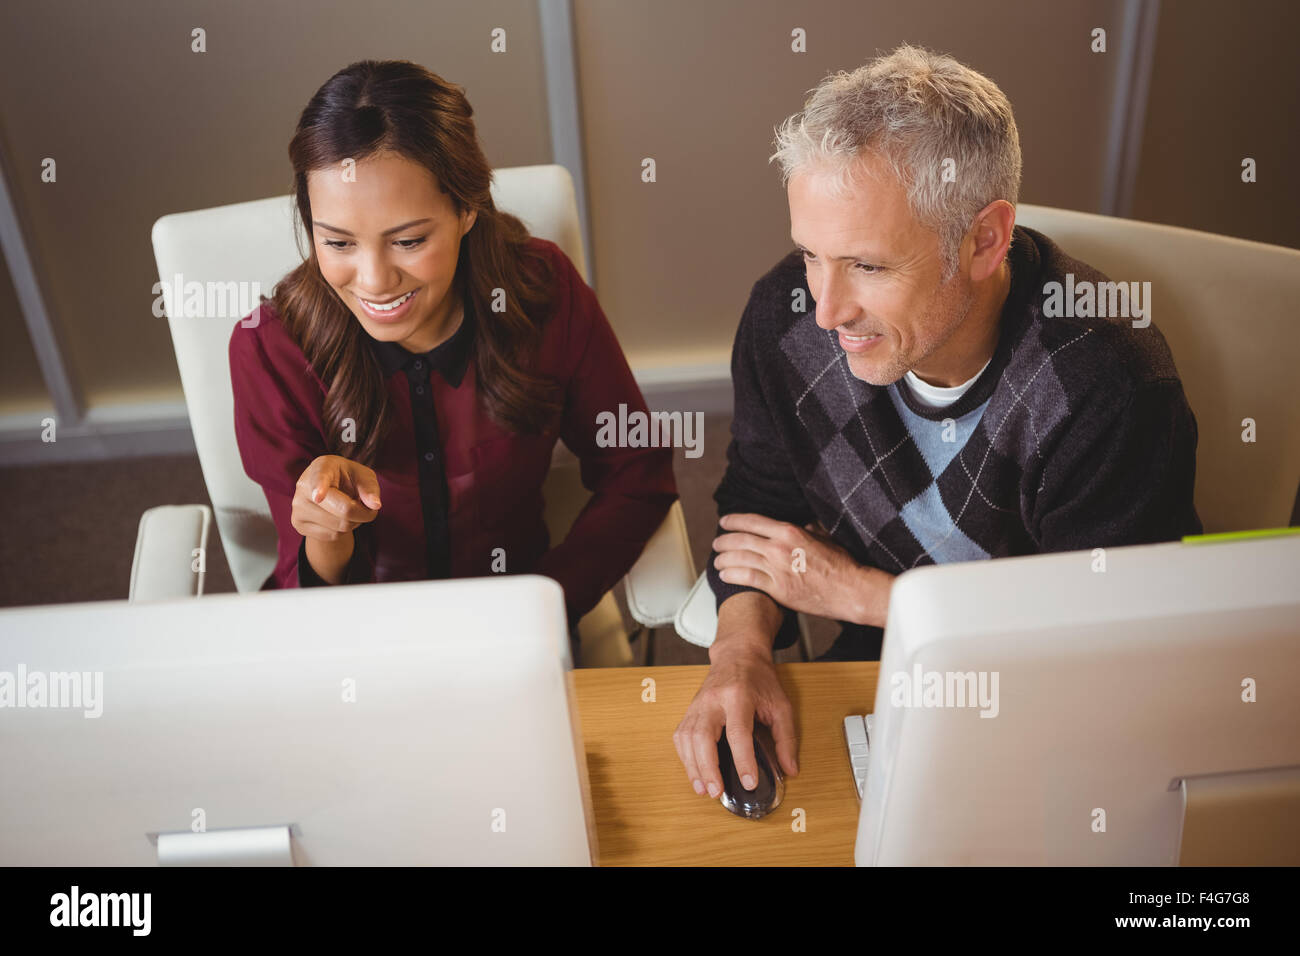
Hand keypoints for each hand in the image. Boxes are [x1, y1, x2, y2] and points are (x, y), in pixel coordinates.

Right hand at [291, 455, 382, 543]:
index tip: (318, 496)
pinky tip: (338, 518)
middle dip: (363, 513)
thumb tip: (375, 505)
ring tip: (348, 508)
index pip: (320, 478)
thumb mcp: (363, 476)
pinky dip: (343, 531)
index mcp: (322, 467)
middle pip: (343, 510)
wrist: (326, 491)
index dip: (320, 487)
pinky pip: (332, 536)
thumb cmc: (348, 479)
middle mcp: (304, 486)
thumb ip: (370, 487)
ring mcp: (298, 507)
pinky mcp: (298, 524)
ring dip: (354, 522)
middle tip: (367, 507)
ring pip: (339, 527)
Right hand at [672, 644, 798, 799]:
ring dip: (693, 767)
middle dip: (708, 767)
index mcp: (739, 696)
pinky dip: (685, 757)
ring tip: (704, 789)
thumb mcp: (781, 704)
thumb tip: (790, 769)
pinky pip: (680, 736)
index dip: (743, 759)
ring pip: (687, 738)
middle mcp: (713, 699)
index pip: (738, 732)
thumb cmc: (760, 679)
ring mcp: (697, 704)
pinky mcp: (689, 710)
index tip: (749, 782)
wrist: (737, 654)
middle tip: (717, 791)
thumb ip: (786, 738)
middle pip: (703, 736)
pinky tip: (694, 772)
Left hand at [712, 513, 891, 626]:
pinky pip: (748, 579)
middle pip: (741, 540)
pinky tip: (725, 575)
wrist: (849, 589)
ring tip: (717, 560)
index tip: (724, 522)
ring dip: (724, 559)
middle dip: (724, 541)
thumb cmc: (841, 564)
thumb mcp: (824, 537)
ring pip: (740, 559)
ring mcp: (777, 568)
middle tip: (716, 543)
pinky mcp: (778, 589)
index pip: (753, 521)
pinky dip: (733, 575)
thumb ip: (808, 529)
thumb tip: (803, 524)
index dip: (734, 521)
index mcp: (789, 531)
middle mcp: (779, 547)